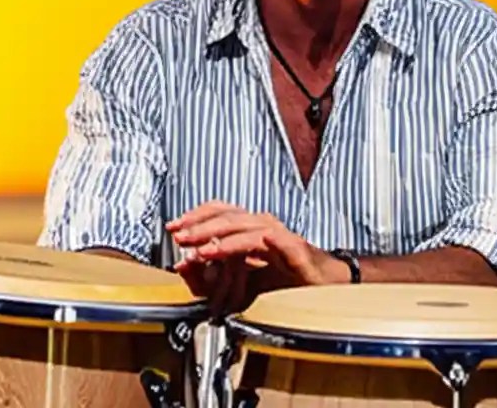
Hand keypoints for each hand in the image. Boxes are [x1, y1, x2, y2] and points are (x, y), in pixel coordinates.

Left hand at [166, 202, 347, 313]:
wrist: (323, 284)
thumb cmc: (286, 278)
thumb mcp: (240, 280)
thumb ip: (212, 275)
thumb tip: (184, 266)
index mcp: (250, 227)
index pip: (219, 211)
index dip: (195, 216)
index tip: (173, 226)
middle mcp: (262, 225)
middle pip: (227, 216)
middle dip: (200, 225)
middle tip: (179, 235)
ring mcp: (278, 234)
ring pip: (244, 227)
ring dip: (220, 237)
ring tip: (201, 248)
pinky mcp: (293, 248)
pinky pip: (268, 242)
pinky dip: (252, 242)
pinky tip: (240, 244)